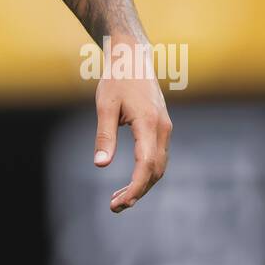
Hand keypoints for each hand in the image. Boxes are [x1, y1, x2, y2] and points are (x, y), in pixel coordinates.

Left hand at [93, 61, 172, 212]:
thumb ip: (104, 136)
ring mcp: (165, 129)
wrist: (132, 57)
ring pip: (159, 166)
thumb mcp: (105, 106)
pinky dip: (146, 173)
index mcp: (149, 124)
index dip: (135, 188)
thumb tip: (100, 165)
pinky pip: (158, 157)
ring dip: (143, 185)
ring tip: (119, 199)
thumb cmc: (117, 79)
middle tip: (114, 206)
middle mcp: (163, 129)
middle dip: (137, 191)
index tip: (120, 203)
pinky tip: (130, 181)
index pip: (147, 165)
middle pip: (155, 171)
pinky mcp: (162, 128)